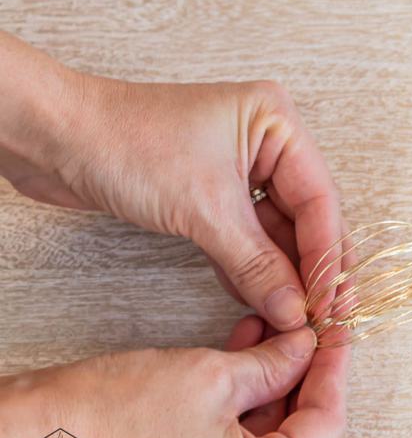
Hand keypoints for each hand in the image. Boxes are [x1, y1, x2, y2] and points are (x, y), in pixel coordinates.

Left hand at [0, 30, 343, 328]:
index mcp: (275, 123)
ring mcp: (239, 168)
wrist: (54, 137)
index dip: (327, 255)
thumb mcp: (204, 208)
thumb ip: (255, 263)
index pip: (319, 198)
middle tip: (327, 313)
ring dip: (281, 273)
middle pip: (305, 215)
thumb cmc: (124, 142)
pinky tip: (259, 298)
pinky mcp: (212, 192)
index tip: (332, 301)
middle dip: (311, 267)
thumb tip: (294, 308)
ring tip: (295, 314)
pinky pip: (245, 236)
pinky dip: (250, 267)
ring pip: (275, 231)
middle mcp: (264, 142)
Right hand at [0, 318, 348, 437]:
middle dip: (304, 372)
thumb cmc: (109, 422)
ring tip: (270, 329)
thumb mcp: (208, 378)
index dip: (334, 370)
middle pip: (301, 430)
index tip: (336, 333)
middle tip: (307, 328)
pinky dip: (245, 397)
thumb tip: (306, 345)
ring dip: (273, 379)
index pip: (326, 425)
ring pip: (270, 431)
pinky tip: (243, 353)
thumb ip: (271, 363)